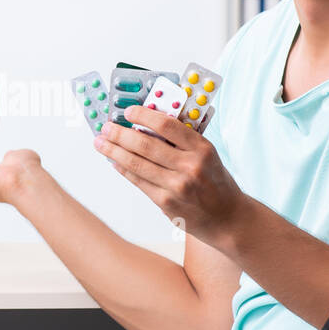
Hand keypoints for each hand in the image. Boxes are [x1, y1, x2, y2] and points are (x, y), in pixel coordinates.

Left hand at [93, 106, 244, 249]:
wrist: (228, 218)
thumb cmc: (216, 183)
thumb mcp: (208, 155)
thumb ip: (182, 140)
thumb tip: (148, 125)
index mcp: (201, 148)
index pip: (166, 125)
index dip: (143, 115)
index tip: (128, 111)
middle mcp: (189, 166)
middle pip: (145, 145)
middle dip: (120, 134)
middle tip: (106, 127)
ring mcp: (176, 187)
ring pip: (137, 164)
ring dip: (114, 152)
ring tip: (101, 143)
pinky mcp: (166, 203)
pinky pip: (138, 182)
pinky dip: (123, 170)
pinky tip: (114, 162)